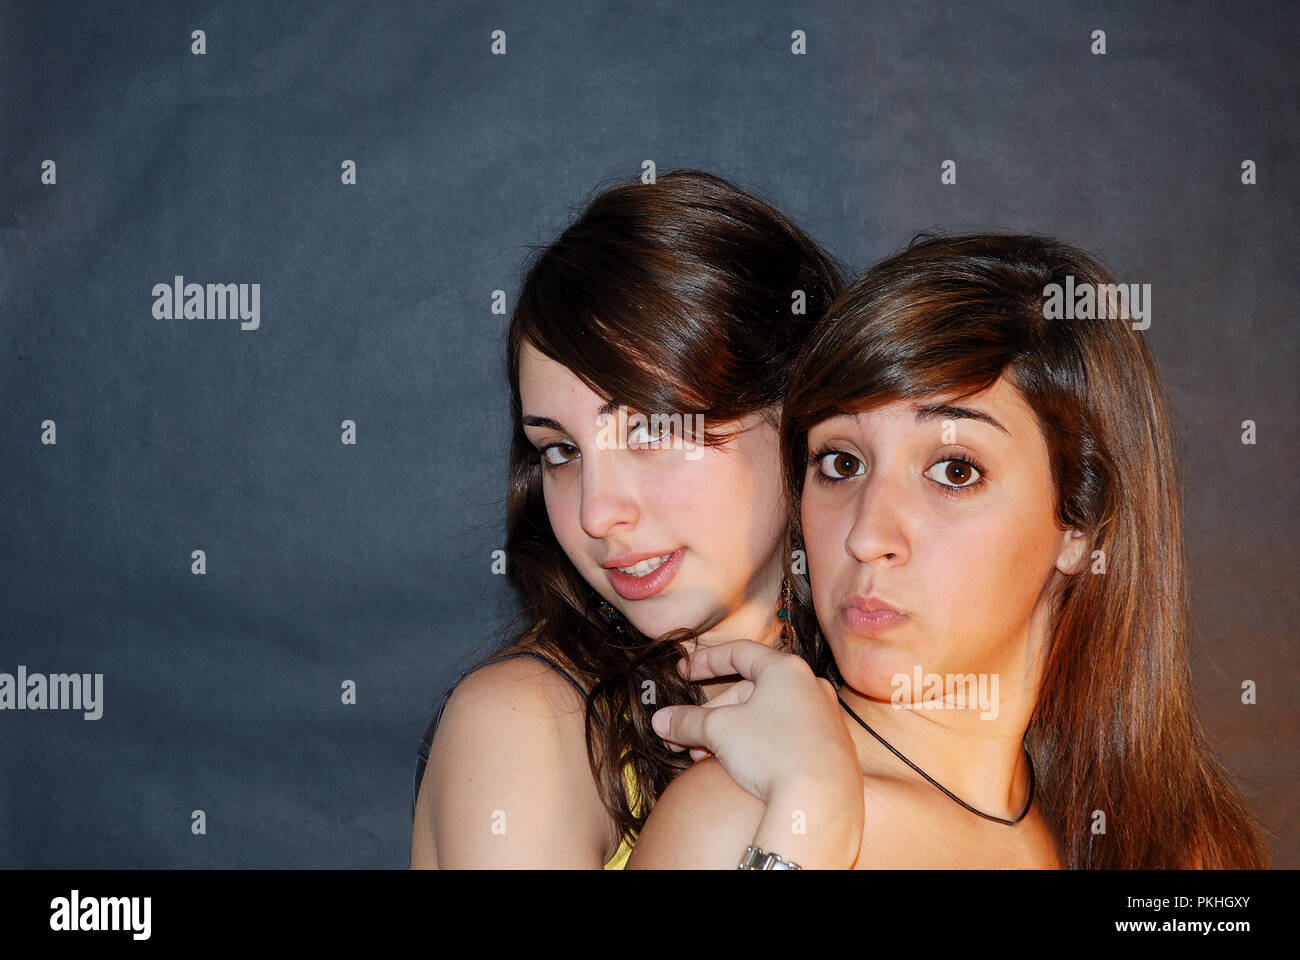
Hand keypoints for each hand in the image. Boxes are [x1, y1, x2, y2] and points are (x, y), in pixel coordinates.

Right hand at [650, 639, 858, 806]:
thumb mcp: (719, 730)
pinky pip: (783, 736)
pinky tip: (733, 767)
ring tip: (702, 757)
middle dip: (711, 715)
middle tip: (685, 736)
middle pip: (749, 691)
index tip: (683, 672)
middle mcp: (810, 686)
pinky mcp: (828, 747)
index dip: (705, 661)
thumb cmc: (772, 752)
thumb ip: (687, 721)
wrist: (820, 802)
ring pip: (764, 716)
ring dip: (728, 733)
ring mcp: (823, 717)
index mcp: (786, 669)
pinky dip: (754, 745)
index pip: (738, 652)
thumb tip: (661, 721)